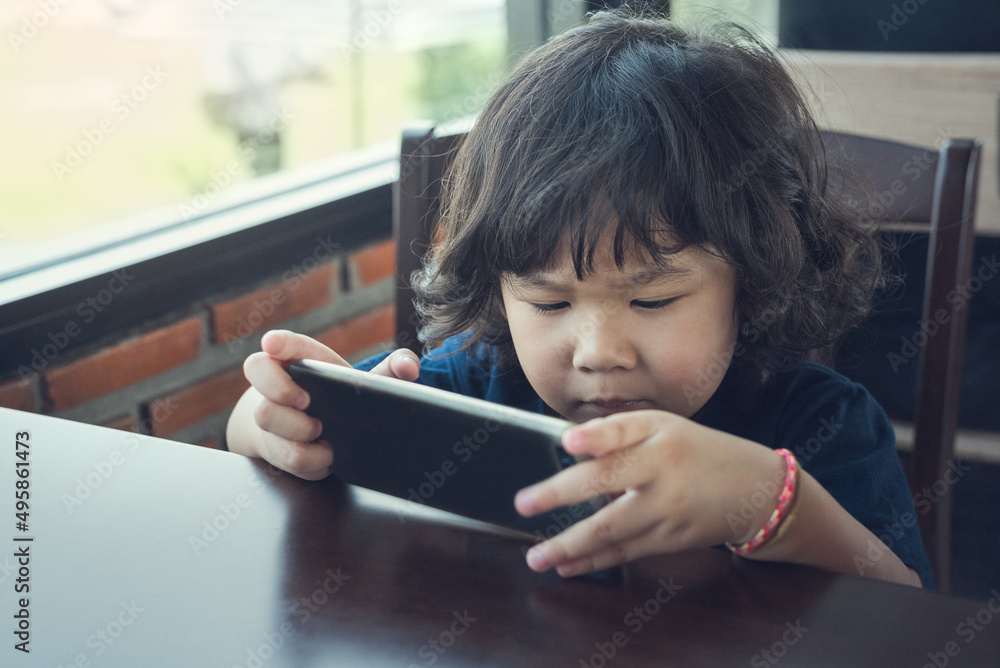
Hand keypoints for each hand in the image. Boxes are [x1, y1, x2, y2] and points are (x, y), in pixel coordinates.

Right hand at [236, 329, 419, 478]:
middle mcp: (274, 383)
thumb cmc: (337, 399)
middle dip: (282, 389)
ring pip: (266, 417)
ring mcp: (267, 413)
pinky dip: (310, 459)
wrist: (313, 434)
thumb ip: (389, 371)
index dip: (277, 341)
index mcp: (299, 359)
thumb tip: (408, 366)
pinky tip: (327, 456)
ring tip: (324, 434)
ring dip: (299, 430)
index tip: (273, 342)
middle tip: (307, 402)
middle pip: (258, 372)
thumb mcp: (361, 383)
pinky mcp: (271, 446)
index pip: (281, 342)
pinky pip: (284, 455)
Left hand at [513, 410, 783, 576]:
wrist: (754, 489)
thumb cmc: (694, 450)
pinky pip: (625, 551)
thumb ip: (618, 434)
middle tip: (523, 503)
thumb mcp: (664, 427)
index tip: (568, 442)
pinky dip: (594, 561)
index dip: (595, 437)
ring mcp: (668, 508)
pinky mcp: (671, 539)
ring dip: (570, 544)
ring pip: (611, 528)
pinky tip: (566, 566)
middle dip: (560, 494)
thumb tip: (568, 449)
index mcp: (660, 435)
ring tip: (536, 556)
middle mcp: (663, 470)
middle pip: (607, 481)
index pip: (623, 431)